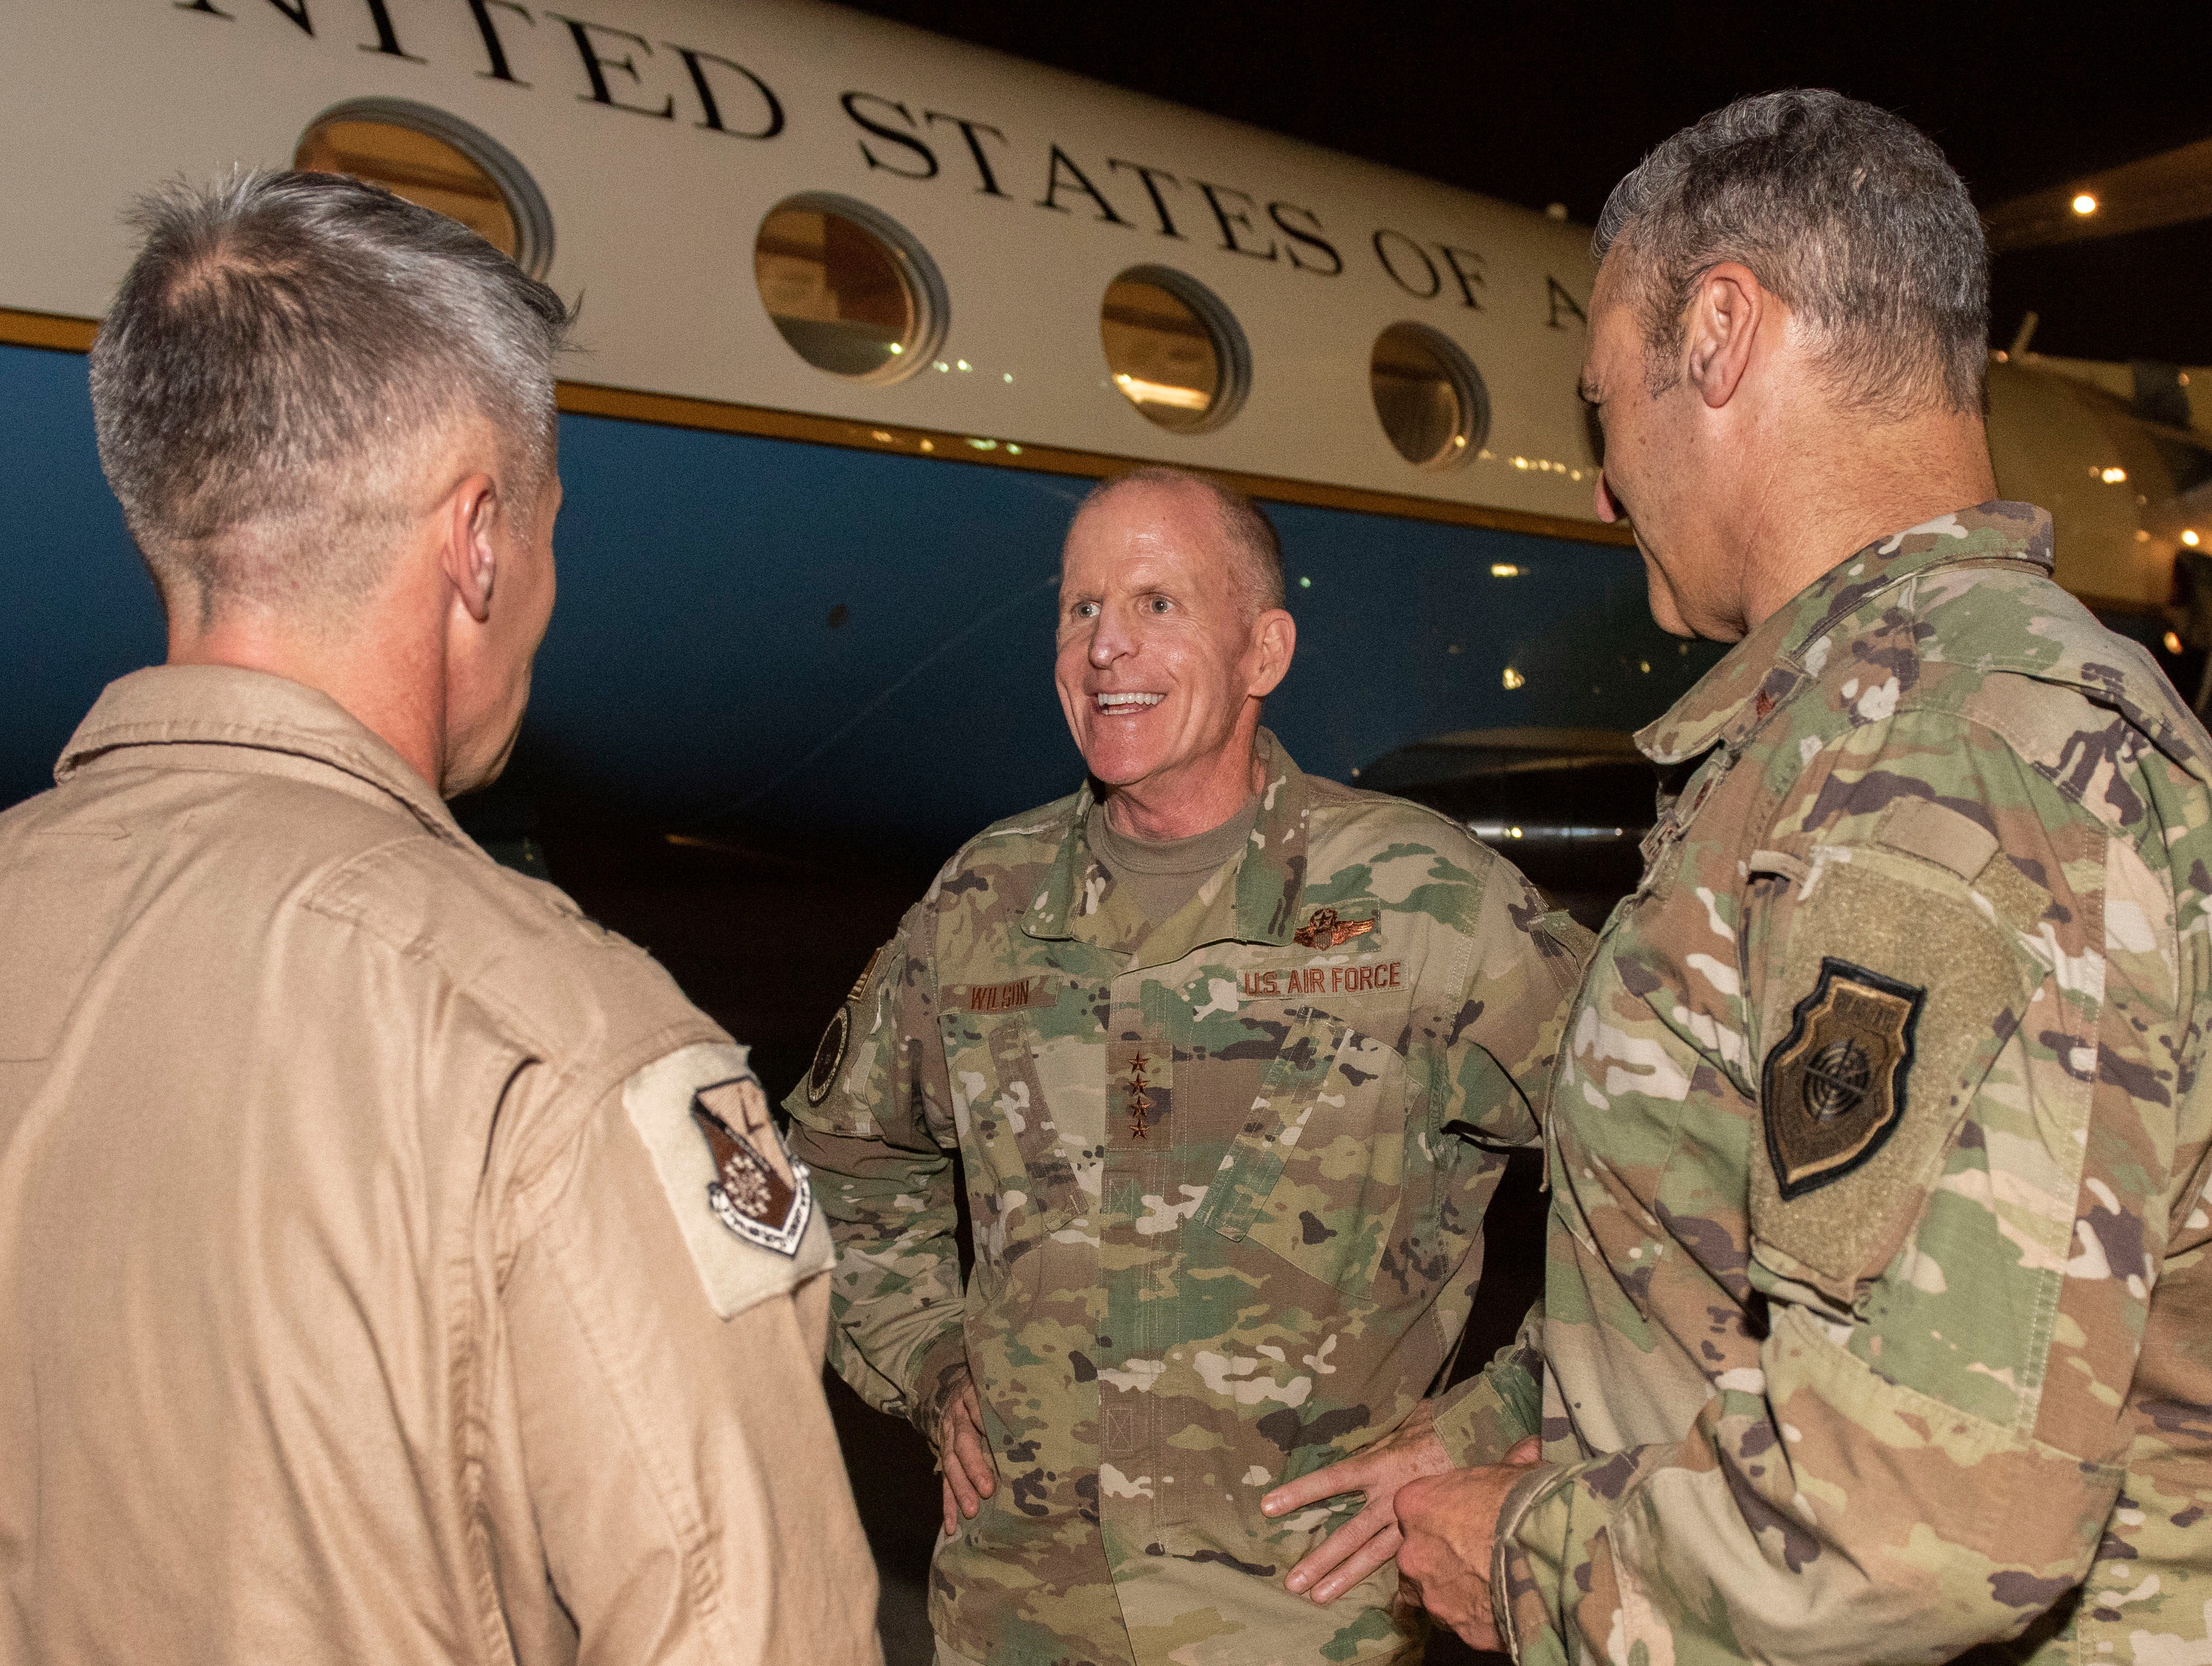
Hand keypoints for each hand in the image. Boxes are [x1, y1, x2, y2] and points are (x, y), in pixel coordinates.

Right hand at [936, 1370, 996, 1535]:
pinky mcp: (944, 1454)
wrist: (957, 1385)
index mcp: (971, 1396)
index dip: (988, 1427)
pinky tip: (951, 1526)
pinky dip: (948, 1504)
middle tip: (988, 1490)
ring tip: (970, 1512)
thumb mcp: (998, 1386)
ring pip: (950, 1465)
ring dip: (960, 1490)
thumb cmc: (990, 1389)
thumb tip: (1042, 1416)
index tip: (1005, 1444)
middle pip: (963, 1443)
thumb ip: (1010, 1401)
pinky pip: (944, 1481)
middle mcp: (956, 1417)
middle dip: (974, 1468)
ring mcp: (947, 1437)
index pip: (979, 1411)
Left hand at [1262, 1398, 1452, 1603]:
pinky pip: (1406, 1559)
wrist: (1483, 1437)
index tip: (1268, 1506)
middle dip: (1319, 1560)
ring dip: (1344, 1577)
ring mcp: (1409, 1520)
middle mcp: (1390, 1497)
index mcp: (1380, 1465)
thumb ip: (1374, 1438)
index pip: (1332, 1480)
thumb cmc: (1437, 1424)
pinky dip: (1398, 1582)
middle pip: (1348, 1533)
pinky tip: (1385, 1606)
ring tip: (1317, 1598)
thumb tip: (1350, 1437)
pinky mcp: (1428, 1532)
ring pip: (1372, 1554)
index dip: (1300, 1493)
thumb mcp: (1400, 1424)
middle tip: (1292, 1584)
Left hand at [1394, 1436, 1543, 1650]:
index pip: (1412, 1510)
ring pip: (1435, 1595)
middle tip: (1475, 1556)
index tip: (1461, 1518)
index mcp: (1416, 1505)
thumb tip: (1529, 1447)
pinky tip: (1504, 1607)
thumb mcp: (1515, 1470)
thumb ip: (1510, 1462)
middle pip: (1417, 1556)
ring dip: (1456, 1590)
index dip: (1439, 1515)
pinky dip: (1479, 1617)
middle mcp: (1413, 1552)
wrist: (1550, 1551)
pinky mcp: (1460, 1628)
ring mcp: (1434, 1595)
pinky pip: (1464, 1622)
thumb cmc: (1526, 1501)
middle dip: (1441, 1557)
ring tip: (1491, 1585)